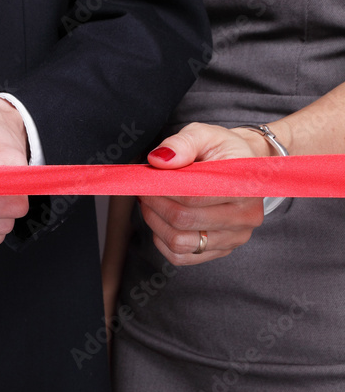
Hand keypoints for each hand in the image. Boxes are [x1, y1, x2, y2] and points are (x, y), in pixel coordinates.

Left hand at [139, 122, 268, 265]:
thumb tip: (159, 160)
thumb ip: (182, 143)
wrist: (240, 168)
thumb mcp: (204, 134)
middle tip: (145, 190)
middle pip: (184, 220)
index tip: (147, 180)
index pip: (193, 196)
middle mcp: (246, 216)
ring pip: (180, 242)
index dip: (161, 189)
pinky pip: (181, 257)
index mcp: (245, 186)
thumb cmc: (221, 151)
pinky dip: (162, 241)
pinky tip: (161, 222)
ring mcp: (235, 237)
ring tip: (151, 204)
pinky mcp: (221, 250)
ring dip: (155, 223)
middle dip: (155, 204)